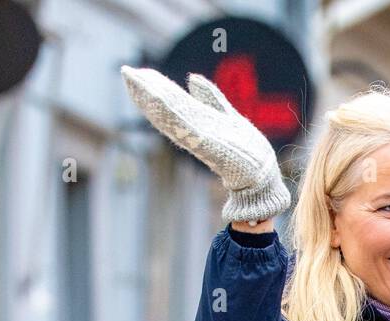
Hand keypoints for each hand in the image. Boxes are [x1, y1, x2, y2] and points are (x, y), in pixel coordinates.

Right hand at [120, 67, 290, 222]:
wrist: (263, 180)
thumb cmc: (249, 153)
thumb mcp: (229, 117)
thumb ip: (211, 98)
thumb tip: (192, 78)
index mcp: (201, 122)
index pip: (173, 101)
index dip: (155, 87)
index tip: (136, 72)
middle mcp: (196, 131)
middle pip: (166, 107)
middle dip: (146, 91)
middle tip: (126, 72)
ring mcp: (201, 139)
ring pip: (171, 116)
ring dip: (152, 100)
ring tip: (134, 82)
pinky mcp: (210, 147)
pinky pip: (187, 129)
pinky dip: (172, 116)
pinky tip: (158, 102)